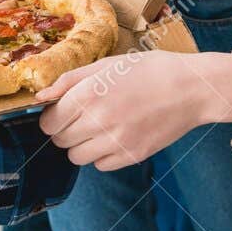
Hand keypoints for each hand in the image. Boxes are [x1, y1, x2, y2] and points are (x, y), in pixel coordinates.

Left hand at [36, 50, 231, 169]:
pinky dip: (102, 155)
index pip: (49, 122)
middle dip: (65, 129)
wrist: (190, 88)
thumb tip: (40, 97)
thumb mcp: (106, 65)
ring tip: (99, 127)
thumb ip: (69, 81)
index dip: (52, 117)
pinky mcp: (132, 156)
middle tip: (83, 116)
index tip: (63, 111)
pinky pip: (101, 165)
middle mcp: (98, 121)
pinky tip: (116, 136)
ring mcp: (116, 142)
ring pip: (77, 157)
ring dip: (81, 144)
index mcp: (88, 94)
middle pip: (60, 141)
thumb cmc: (148, 71)